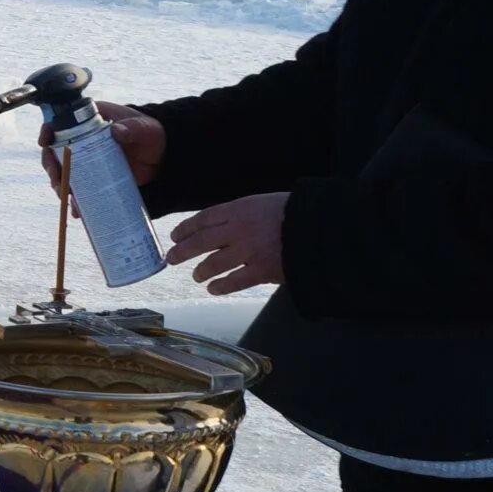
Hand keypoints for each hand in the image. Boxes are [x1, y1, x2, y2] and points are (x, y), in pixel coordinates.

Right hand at [36, 101, 164, 192]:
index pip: (61, 122)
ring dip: (59, 185)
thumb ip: (132, 128)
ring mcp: (86, 162)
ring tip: (65, 195)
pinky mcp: (94, 179)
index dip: (48, 131)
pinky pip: (79, 190)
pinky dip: (75, 202)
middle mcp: (82, 141)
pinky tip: (77, 210)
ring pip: (63, 173)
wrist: (163, 157)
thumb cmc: (151, 135)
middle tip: (57, 177)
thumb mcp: (144, 129)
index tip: (44, 141)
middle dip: (51, 165)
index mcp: (90, 122)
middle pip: (56, 152)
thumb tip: (117, 131)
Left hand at [165, 193, 288, 293]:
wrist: (321, 228)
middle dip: (182, 251)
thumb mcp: (265, 202)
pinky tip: (213, 289)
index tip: (175, 236)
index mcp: (240, 209)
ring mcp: (249, 252)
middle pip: (201, 242)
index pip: (203, 218)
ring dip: (201, 271)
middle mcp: (238, 230)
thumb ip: (243, 214)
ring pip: (213, 264)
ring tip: (196, 275)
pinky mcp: (261, 271)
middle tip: (172, 258)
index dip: (186, 228)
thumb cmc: (296, 212)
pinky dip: (221, 286)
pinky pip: (234, 281)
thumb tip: (224, 225)